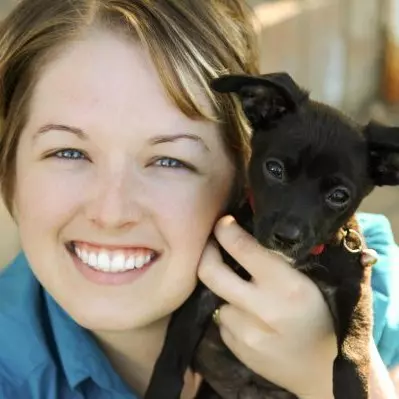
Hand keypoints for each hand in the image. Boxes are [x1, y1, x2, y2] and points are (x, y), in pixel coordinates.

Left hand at [198, 215, 336, 398]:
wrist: (323, 369)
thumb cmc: (323, 317)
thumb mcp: (310, 282)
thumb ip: (278, 260)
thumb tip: (244, 233)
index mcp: (286, 286)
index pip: (242, 249)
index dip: (225, 230)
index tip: (223, 223)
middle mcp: (262, 309)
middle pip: (210, 272)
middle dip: (206, 252)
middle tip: (212, 244)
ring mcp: (246, 333)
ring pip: (216, 298)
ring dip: (225, 290)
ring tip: (245, 294)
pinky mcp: (237, 350)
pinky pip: (222, 321)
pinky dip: (231, 313)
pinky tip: (250, 318)